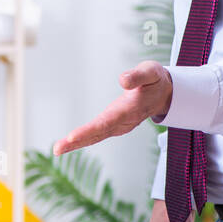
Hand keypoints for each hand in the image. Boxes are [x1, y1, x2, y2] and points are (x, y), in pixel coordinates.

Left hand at [53, 60, 172, 154]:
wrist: (165, 94)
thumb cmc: (155, 81)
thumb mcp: (151, 72)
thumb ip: (138, 76)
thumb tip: (123, 80)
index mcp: (129, 109)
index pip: (107, 122)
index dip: (89, 130)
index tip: (72, 136)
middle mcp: (123, 121)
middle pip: (97, 133)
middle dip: (77, 142)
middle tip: (57, 149)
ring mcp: (119, 125)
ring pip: (95, 136)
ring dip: (76, 144)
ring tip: (57, 149)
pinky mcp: (115, 125)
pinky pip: (97, 134)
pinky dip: (83, 139)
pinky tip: (69, 143)